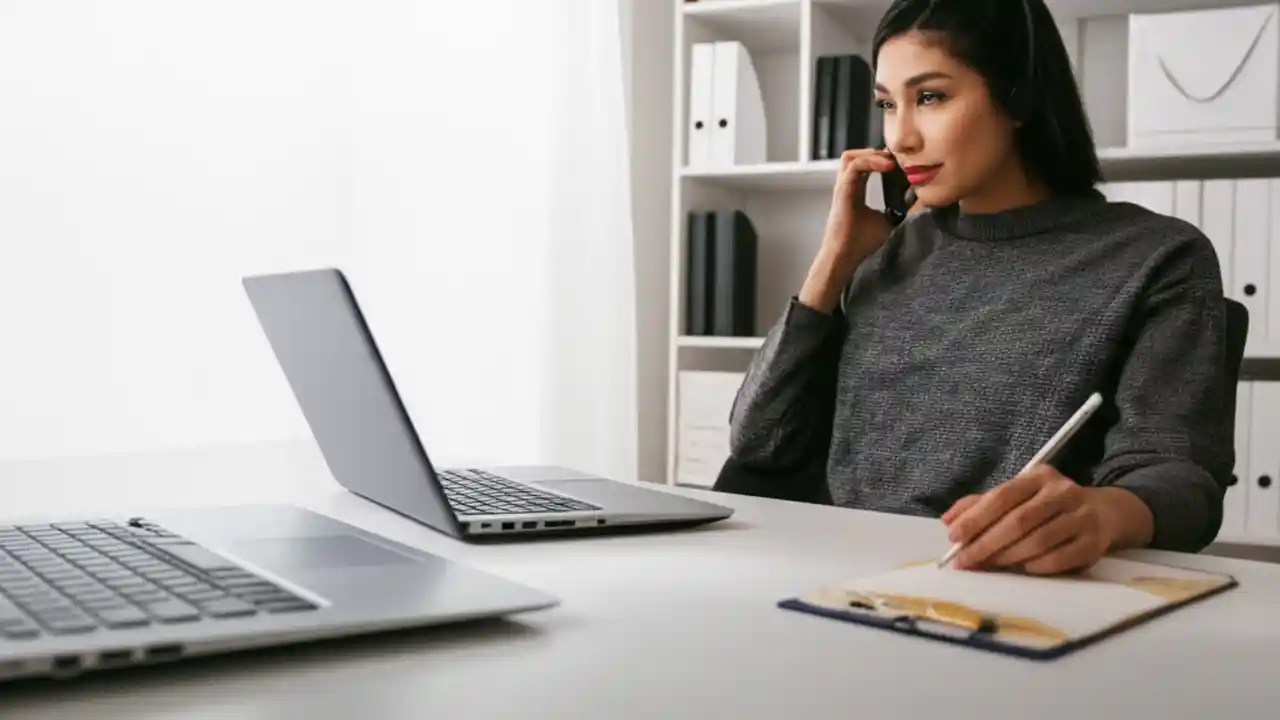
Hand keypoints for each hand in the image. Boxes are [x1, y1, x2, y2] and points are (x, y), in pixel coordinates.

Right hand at [798, 148, 895, 311]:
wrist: (845, 257)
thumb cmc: (862, 244)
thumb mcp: (889, 222)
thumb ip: (901, 211)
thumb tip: (923, 203)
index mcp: (854, 192)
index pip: (862, 165)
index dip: (879, 159)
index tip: (900, 163)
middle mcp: (846, 187)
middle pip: (853, 156)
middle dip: (874, 152)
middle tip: (895, 159)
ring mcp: (842, 188)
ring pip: (849, 156)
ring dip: (870, 154)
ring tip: (890, 161)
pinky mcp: (842, 191)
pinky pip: (854, 166)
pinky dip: (871, 161)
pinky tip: (888, 167)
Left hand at [941, 465, 1148, 574]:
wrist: (1104, 513)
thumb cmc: (1049, 506)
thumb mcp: (1019, 496)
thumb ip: (982, 504)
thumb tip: (949, 520)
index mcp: (1039, 476)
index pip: (1002, 496)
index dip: (975, 518)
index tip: (954, 537)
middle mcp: (1062, 492)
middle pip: (1018, 521)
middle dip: (986, 544)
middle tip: (965, 561)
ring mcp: (1081, 516)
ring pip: (1038, 541)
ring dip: (1008, 557)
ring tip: (989, 565)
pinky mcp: (1094, 542)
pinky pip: (1059, 558)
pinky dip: (1036, 566)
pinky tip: (1023, 569)